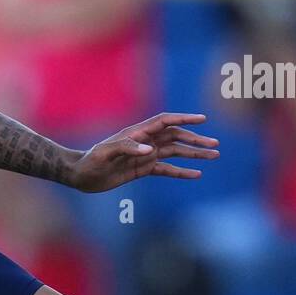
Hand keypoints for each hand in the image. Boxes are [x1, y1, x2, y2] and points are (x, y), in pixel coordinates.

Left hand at [71, 113, 219, 192]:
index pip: (165, 121)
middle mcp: (145, 142)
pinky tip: (196, 174)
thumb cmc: (91, 161)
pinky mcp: (142, 169)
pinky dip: (181, 171)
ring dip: (194, 154)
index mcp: (137, 133)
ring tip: (213, 157)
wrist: (81, 176)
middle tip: (215, 145)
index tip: (202, 119)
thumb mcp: (106, 153)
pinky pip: (167, 169)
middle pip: (176, 137)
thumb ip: (127, 148)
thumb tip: (151, 150)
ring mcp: (145, 155)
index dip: (184, 118)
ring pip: (175, 152)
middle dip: (196, 140)